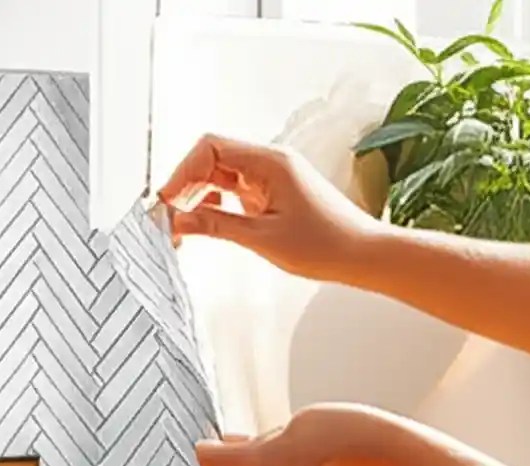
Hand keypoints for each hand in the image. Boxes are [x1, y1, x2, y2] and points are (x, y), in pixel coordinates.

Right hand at [158, 134, 383, 280]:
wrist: (362, 255)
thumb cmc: (325, 244)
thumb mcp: (261, 237)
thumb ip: (214, 225)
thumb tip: (176, 220)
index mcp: (270, 161)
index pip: (210, 147)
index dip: (182, 172)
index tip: (167, 202)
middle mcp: (270, 161)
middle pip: (211, 158)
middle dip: (185, 185)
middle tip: (169, 218)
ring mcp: (270, 176)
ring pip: (219, 173)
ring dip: (197, 195)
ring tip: (184, 226)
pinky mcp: (271, 191)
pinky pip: (232, 188)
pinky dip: (214, 203)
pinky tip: (207, 223)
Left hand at [195, 403, 408, 465]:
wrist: (395, 459)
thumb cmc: (350, 432)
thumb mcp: (297, 423)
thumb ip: (260, 438)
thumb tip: (233, 444)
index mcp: (270, 464)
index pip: (215, 464)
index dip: (203, 452)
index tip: (202, 443)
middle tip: (219, 454)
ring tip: (253, 459)